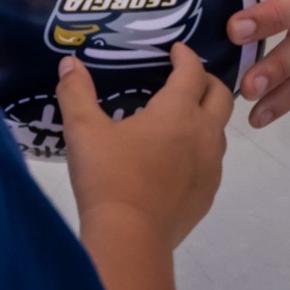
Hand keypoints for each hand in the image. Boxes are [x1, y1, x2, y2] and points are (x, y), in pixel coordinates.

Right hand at [60, 45, 231, 249]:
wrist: (130, 238)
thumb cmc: (109, 178)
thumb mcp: (84, 131)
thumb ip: (76, 93)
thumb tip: (70, 63)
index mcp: (178, 111)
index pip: (192, 71)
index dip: (185, 56)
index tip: (176, 50)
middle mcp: (204, 133)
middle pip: (220, 95)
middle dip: (206, 81)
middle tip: (186, 79)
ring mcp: (211, 166)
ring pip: (219, 130)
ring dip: (206, 117)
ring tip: (180, 119)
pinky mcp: (208, 193)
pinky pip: (212, 162)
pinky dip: (201, 150)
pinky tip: (177, 160)